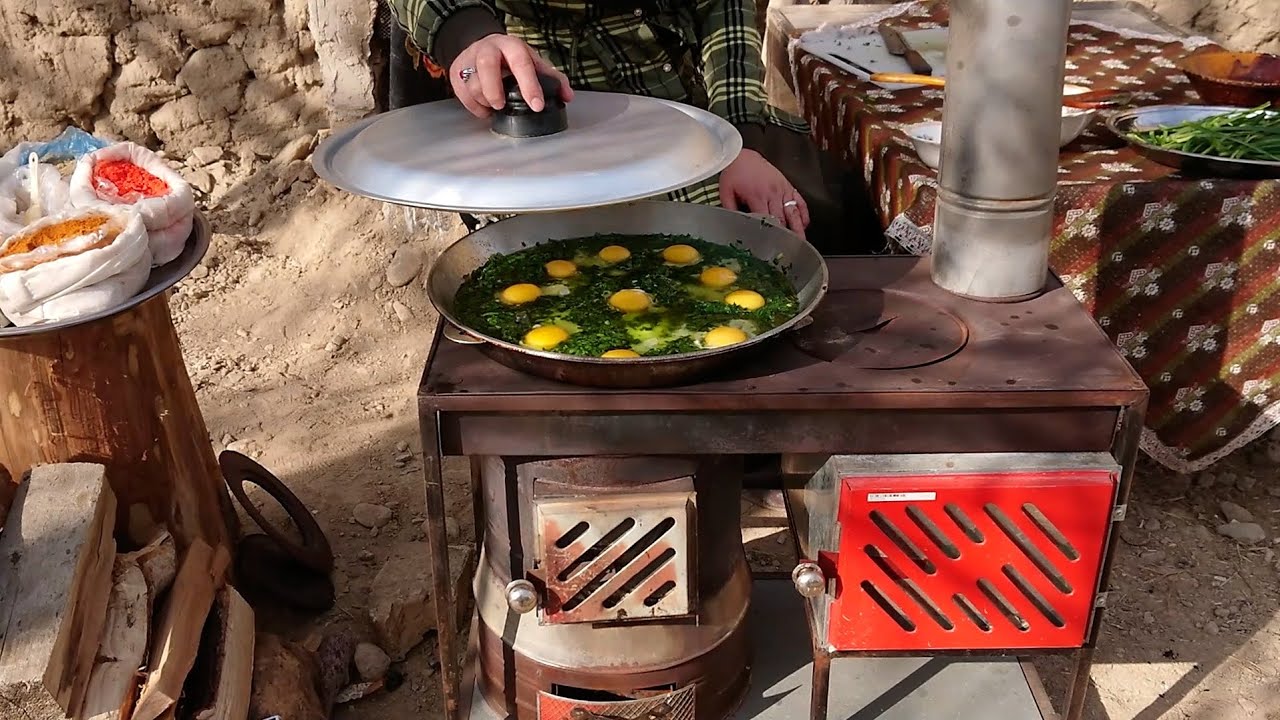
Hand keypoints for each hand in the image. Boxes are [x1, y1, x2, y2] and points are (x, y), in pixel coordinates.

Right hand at [450, 35, 573, 118]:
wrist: (481, 47)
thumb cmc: (511, 58)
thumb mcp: (532, 62)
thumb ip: (552, 79)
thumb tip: (567, 96)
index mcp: (512, 46)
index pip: (522, 62)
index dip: (530, 85)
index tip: (536, 105)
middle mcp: (489, 49)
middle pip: (487, 65)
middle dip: (494, 90)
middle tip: (501, 106)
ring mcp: (470, 59)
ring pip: (473, 83)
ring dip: (484, 100)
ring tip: (495, 105)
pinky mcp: (457, 72)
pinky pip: (463, 94)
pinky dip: (474, 107)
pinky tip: (484, 107)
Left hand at [719, 150, 809, 237]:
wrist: (743, 155)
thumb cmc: (734, 173)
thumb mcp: (726, 192)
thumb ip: (730, 210)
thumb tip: (734, 226)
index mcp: (757, 196)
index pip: (768, 220)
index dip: (772, 234)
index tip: (774, 246)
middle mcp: (772, 193)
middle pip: (783, 219)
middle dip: (788, 236)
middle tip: (790, 250)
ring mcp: (782, 189)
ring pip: (794, 212)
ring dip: (799, 228)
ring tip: (802, 242)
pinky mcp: (788, 186)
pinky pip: (800, 201)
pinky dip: (803, 213)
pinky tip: (804, 224)